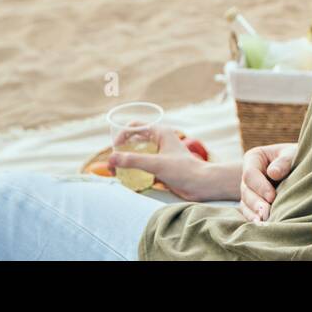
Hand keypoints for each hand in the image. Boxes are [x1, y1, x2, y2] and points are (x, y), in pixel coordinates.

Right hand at [107, 125, 221, 201]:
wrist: (201, 185)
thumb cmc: (183, 171)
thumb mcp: (156, 164)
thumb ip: (133, 161)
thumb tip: (110, 159)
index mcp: (160, 132)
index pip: (135, 126)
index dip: (121, 135)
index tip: (114, 149)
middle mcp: (160, 140)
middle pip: (134, 140)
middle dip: (122, 151)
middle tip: (112, 165)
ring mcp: (161, 153)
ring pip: (138, 154)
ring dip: (127, 162)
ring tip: (117, 173)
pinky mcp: (162, 166)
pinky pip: (144, 165)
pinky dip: (135, 170)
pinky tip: (129, 180)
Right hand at [238, 142, 298, 223]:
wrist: (301, 167)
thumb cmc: (296, 157)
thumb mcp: (291, 154)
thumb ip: (283, 161)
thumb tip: (273, 173)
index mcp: (253, 159)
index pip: (250, 174)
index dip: (260, 186)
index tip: (272, 197)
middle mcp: (248, 176)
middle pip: (246, 191)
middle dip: (256, 204)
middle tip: (266, 213)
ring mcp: (249, 191)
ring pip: (246, 205)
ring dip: (255, 215)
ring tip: (264, 223)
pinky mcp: (253, 205)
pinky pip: (250, 214)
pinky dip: (256, 220)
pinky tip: (263, 227)